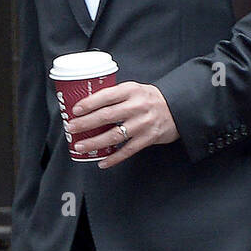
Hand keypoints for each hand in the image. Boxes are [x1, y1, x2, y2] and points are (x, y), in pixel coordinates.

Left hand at [64, 81, 178, 168]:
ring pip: (114, 135)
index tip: (75, 110)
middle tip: (71, 128)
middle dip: (85, 123)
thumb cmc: (150, 98)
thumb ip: (115, 95)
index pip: (106, 96)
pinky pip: (127, 151)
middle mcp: (137, 106)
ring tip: (80, 146)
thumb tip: (87, 105)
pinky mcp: (148, 138)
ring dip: (94, 142)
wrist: (178, 108)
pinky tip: (101, 161)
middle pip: (106, 116)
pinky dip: (113, 158)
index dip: (89, 103)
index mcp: (131, 91)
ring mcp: (143, 124)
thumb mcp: (134, 89)